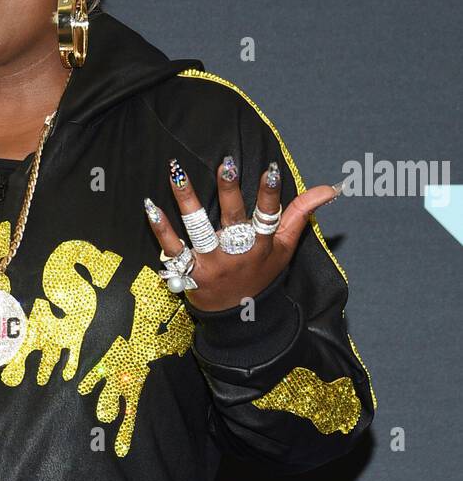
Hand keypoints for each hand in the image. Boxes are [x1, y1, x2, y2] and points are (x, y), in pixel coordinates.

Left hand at [144, 154, 339, 311]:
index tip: (272, 171)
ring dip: (186, 199)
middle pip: (231, 217)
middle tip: (226, 164)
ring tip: (175, 172)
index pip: (270, 216)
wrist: (237, 316)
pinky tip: (150, 206)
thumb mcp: (285, 248)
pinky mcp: (188, 271)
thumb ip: (302, 213)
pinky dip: (160, 228)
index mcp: (261, 244)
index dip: (270, 194)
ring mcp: (211, 262)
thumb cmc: (261, 274)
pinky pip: (172, 248)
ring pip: (197, 228)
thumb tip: (331, 187)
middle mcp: (236, 252)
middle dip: (229, 189)